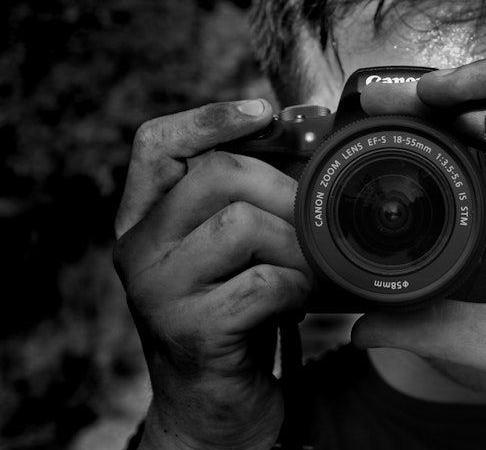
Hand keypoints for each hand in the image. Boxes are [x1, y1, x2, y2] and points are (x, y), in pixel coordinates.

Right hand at [113, 100, 311, 449]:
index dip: (211, 118)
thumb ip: (256, 191)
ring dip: (297, 245)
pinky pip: (266, 283)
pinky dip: (299, 289)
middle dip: (284, 188)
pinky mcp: (192, 331)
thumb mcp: (236, 246)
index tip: (266, 113)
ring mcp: (158, 291)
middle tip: (313, 216)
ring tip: (308, 268)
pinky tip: (298, 303)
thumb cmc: (235, 312)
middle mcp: (138, 248)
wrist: (215, 404)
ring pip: (243, 225)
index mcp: (145, 217)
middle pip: (216, 174)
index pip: (155, 143)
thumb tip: (311, 130)